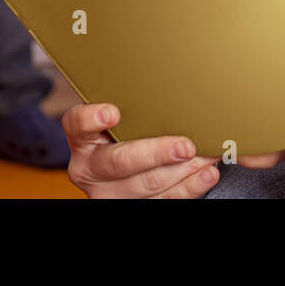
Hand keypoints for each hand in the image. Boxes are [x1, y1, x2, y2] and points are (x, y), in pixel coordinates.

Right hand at [62, 103, 221, 198]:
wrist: (125, 166)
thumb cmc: (127, 128)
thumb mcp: (122, 113)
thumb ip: (134, 102)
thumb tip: (175, 80)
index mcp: (83, 137)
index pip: (78, 124)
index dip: (92, 119)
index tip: (112, 113)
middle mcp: (91, 167)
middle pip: (119, 161)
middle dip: (156, 153)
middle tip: (185, 146)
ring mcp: (111, 191)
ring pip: (147, 185)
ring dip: (182, 171)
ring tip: (205, 156)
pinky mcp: (132, 204)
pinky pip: (165, 199)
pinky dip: (190, 186)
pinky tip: (206, 174)